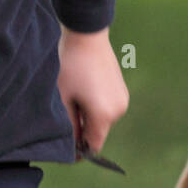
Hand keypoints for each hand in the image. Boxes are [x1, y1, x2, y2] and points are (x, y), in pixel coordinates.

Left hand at [56, 26, 128, 157]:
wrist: (86, 36)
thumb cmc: (70, 66)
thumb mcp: (64, 98)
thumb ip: (69, 125)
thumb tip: (72, 145)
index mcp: (104, 115)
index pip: (94, 146)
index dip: (80, 150)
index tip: (67, 148)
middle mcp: (118, 110)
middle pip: (99, 133)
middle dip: (83, 130)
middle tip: (66, 115)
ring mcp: (123, 99)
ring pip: (103, 120)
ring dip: (89, 118)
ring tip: (73, 99)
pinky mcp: (122, 90)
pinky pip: (108, 108)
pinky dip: (97, 107)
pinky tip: (84, 92)